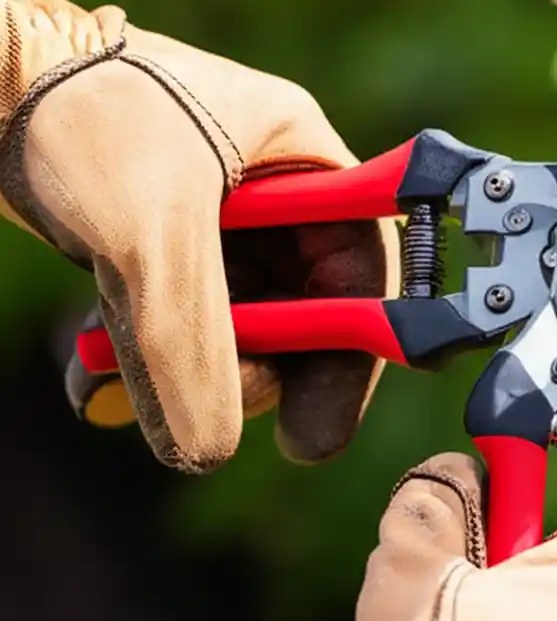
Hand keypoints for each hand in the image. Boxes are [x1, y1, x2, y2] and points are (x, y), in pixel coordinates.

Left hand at [0, 1, 398, 471]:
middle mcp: (270, 190)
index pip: (363, 271)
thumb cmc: (71, 111)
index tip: (317, 430)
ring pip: (231, 325)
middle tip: (208, 414)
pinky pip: (171, 317)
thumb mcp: (146, 231)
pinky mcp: (152, 235)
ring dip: (180, 371)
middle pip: (301, 310)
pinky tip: (96, 379)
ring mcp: (210, 216)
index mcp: (301, 159)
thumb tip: (209, 451)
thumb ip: (190, 344)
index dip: (351, 355)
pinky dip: (139, 358)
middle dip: (252, 372)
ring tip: (121, 387)